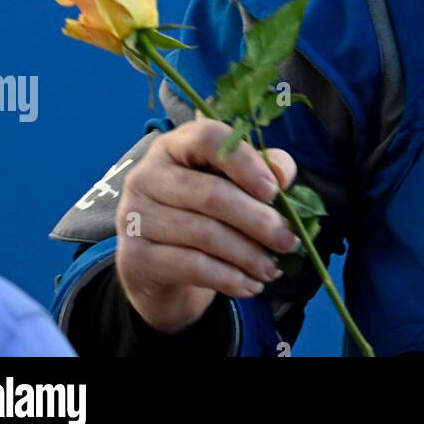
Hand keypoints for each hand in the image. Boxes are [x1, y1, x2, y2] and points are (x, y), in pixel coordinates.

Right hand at [114, 118, 299, 334]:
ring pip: (204, 234)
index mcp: (175, 146)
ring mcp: (135, 217)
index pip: (207, 138)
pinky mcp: (133, 257)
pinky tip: (250, 285)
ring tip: (273, 267)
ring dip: (248, 255)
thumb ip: (263, 170)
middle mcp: (147, 175)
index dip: (244, 162)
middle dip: (258, 221)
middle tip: (289, 241)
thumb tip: (282, 176)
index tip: (274, 191)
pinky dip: (228, 278)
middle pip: (210, 194)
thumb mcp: (234, 183)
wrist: (160, 266)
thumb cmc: (205, 212)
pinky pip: (191, 267)